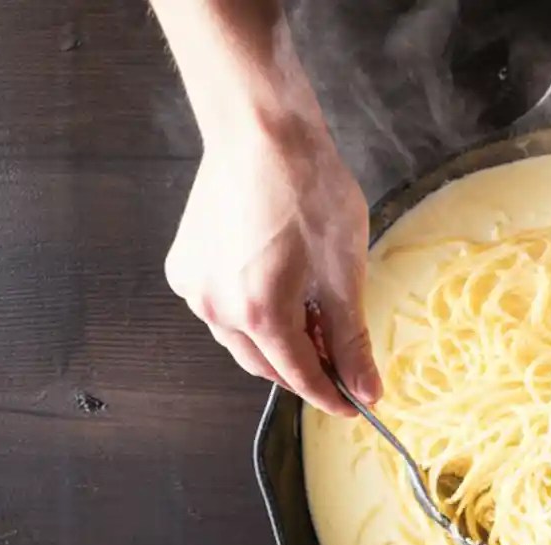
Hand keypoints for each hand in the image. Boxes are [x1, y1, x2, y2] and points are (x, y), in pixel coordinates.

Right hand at [164, 114, 380, 416]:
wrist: (262, 133)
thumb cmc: (309, 192)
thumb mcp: (344, 273)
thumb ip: (351, 339)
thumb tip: (366, 389)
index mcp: (259, 313)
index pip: (299, 376)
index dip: (331, 395)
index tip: (355, 405)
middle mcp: (216, 309)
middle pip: (266, 364)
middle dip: (306, 369)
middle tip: (342, 359)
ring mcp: (194, 288)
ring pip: (241, 340)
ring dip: (277, 342)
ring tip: (314, 319)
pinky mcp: (184, 266)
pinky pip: (221, 310)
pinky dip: (250, 314)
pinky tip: (279, 292)